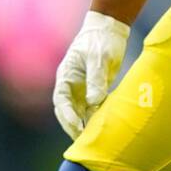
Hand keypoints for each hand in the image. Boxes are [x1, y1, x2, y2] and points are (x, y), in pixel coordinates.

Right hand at [53, 10, 129, 139]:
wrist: (109, 30)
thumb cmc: (101, 40)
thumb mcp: (99, 58)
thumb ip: (96, 79)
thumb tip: (94, 102)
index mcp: (66, 76)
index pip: (61, 101)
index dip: (67, 115)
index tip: (76, 126)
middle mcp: (71, 85)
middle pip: (67, 111)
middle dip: (73, 126)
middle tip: (83, 141)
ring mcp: (81, 89)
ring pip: (79, 112)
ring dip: (84, 125)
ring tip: (93, 141)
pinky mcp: (94, 90)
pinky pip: (92, 109)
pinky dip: (96, 119)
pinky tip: (104, 129)